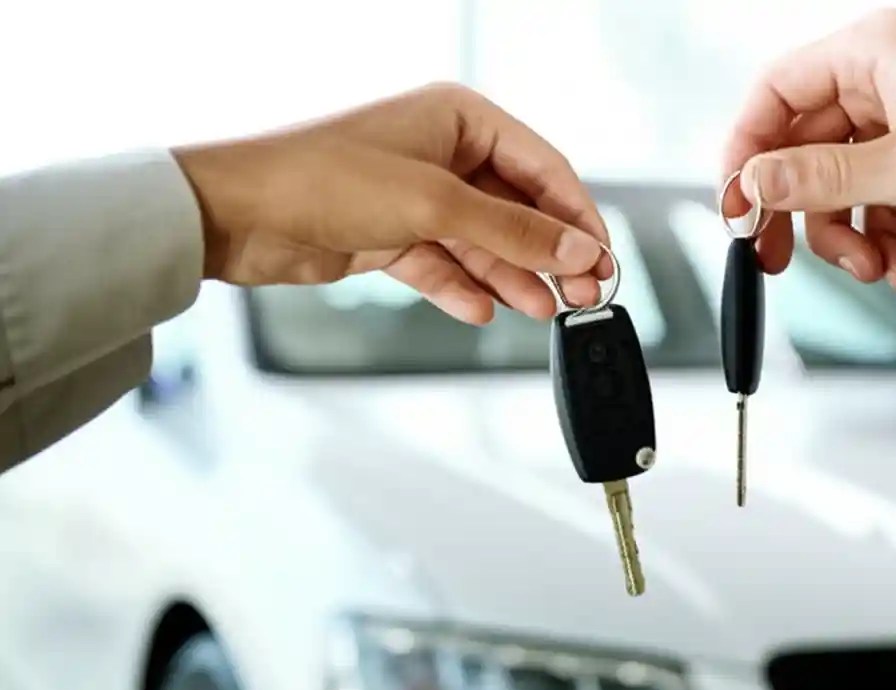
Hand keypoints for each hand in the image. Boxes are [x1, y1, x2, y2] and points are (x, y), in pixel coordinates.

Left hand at [173, 83, 610, 324]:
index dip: (578, 216)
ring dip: (513, 276)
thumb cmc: (323, 179)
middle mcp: (443, 152)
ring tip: (542, 310)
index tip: (605, 260)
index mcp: (460, 118)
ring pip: (484, 242)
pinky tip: (482, 310)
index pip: (544, 167)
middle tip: (582, 295)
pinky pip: (444, 264)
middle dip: (549, 253)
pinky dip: (462, 288)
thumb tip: (581, 251)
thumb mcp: (435, 205)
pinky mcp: (391, 234)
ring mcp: (417, 195)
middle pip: (518, 209)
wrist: (234, 214)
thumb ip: (515, 233)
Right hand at [722, 9, 895, 291]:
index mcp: (875, 52)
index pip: (775, 92)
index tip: (737, 207)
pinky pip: (869, 203)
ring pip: (833, 185)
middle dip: (799, 211)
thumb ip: (821, 179)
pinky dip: (876, 240)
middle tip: (779, 259)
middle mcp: (883, 81)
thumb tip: (752, 184)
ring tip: (874, 270)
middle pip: (799, 147)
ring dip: (843, 237)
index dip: (747, 151)